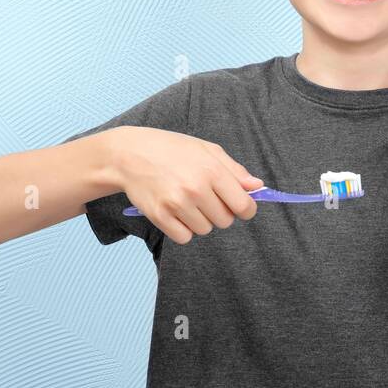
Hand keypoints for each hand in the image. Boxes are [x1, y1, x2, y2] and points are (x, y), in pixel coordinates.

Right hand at [108, 126, 261, 243]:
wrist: (129, 154)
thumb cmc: (172, 150)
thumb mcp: (207, 150)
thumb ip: (235, 170)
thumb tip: (257, 187)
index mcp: (212, 170)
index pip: (244, 206)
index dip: (246, 209)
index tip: (239, 206)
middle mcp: (196, 189)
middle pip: (225, 221)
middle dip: (220, 212)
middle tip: (206, 198)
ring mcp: (176, 204)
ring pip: (205, 230)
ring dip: (200, 220)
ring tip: (187, 201)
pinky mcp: (159, 216)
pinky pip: (184, 237)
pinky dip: (182, 229)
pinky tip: (176, 212)